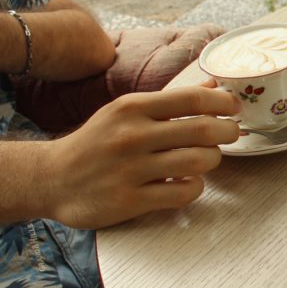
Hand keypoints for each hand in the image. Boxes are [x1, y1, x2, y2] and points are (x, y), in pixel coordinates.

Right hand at [43, 85, 240, 227]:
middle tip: (230, 135)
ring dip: (213, 160)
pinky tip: (187, 182)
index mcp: (133, 107)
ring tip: (206, 159)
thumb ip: (170, 100)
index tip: (235, 109)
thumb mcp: (126, 111)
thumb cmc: (97, 141)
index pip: (193, 99)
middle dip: (228, 132)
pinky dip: (195, 187)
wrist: (51, 178)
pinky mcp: (130, 200)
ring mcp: (131, 169)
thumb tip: (212, 87)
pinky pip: (185, 193)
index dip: (224, 103)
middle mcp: (132, 135)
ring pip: (200, 162)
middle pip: (204, 130)